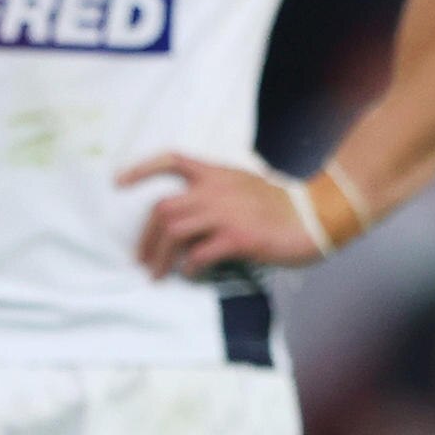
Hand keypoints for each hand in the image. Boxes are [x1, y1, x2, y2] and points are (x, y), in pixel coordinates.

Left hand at [120, 152, 321, 277]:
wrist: (315, 216)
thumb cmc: (281, 206)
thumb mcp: (244, 186)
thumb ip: (216, 193)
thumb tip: (189, 218)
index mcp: (217, 173)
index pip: (172, 159)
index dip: (141, 169)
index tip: (118, 183)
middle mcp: (216, 190)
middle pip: (163, 208)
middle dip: (146, 237)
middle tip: (142, 258)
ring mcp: (226, 213)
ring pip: (174, 232)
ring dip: (160, 257)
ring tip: (157, 274)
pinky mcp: (238, 238)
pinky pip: (199, 254)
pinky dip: (188, 267)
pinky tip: (190, 274)